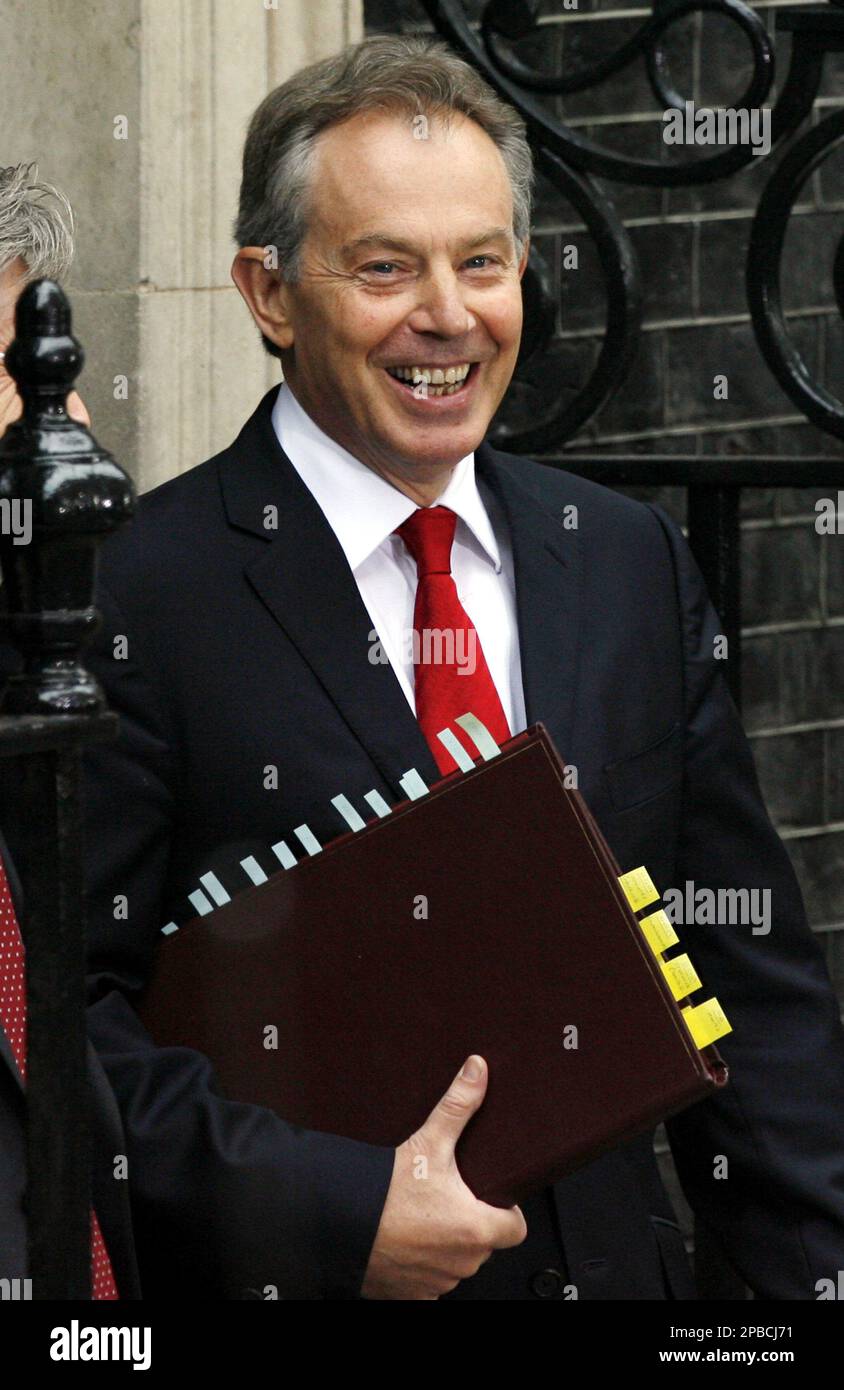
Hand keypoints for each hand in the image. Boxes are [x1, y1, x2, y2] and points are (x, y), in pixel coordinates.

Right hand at [361, 1054, 526, 1298]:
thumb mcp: (428, 1143)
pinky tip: (407, 1240)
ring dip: (446, 1244)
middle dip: (471, 1222)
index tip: (489, 1196)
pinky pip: (430, 1281)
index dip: (506, 1210)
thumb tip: (478, 1071)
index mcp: (475, 1228)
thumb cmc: (384, 1194)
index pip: (516, 1228)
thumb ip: (459, 1105)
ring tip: (423, 1216)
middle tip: (447, 1197)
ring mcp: (438, 1282)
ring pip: (457, 1262)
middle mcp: (462, 1263)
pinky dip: (423, 1264)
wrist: (338, 1225)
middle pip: (485, 1243)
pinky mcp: (413, 1295)